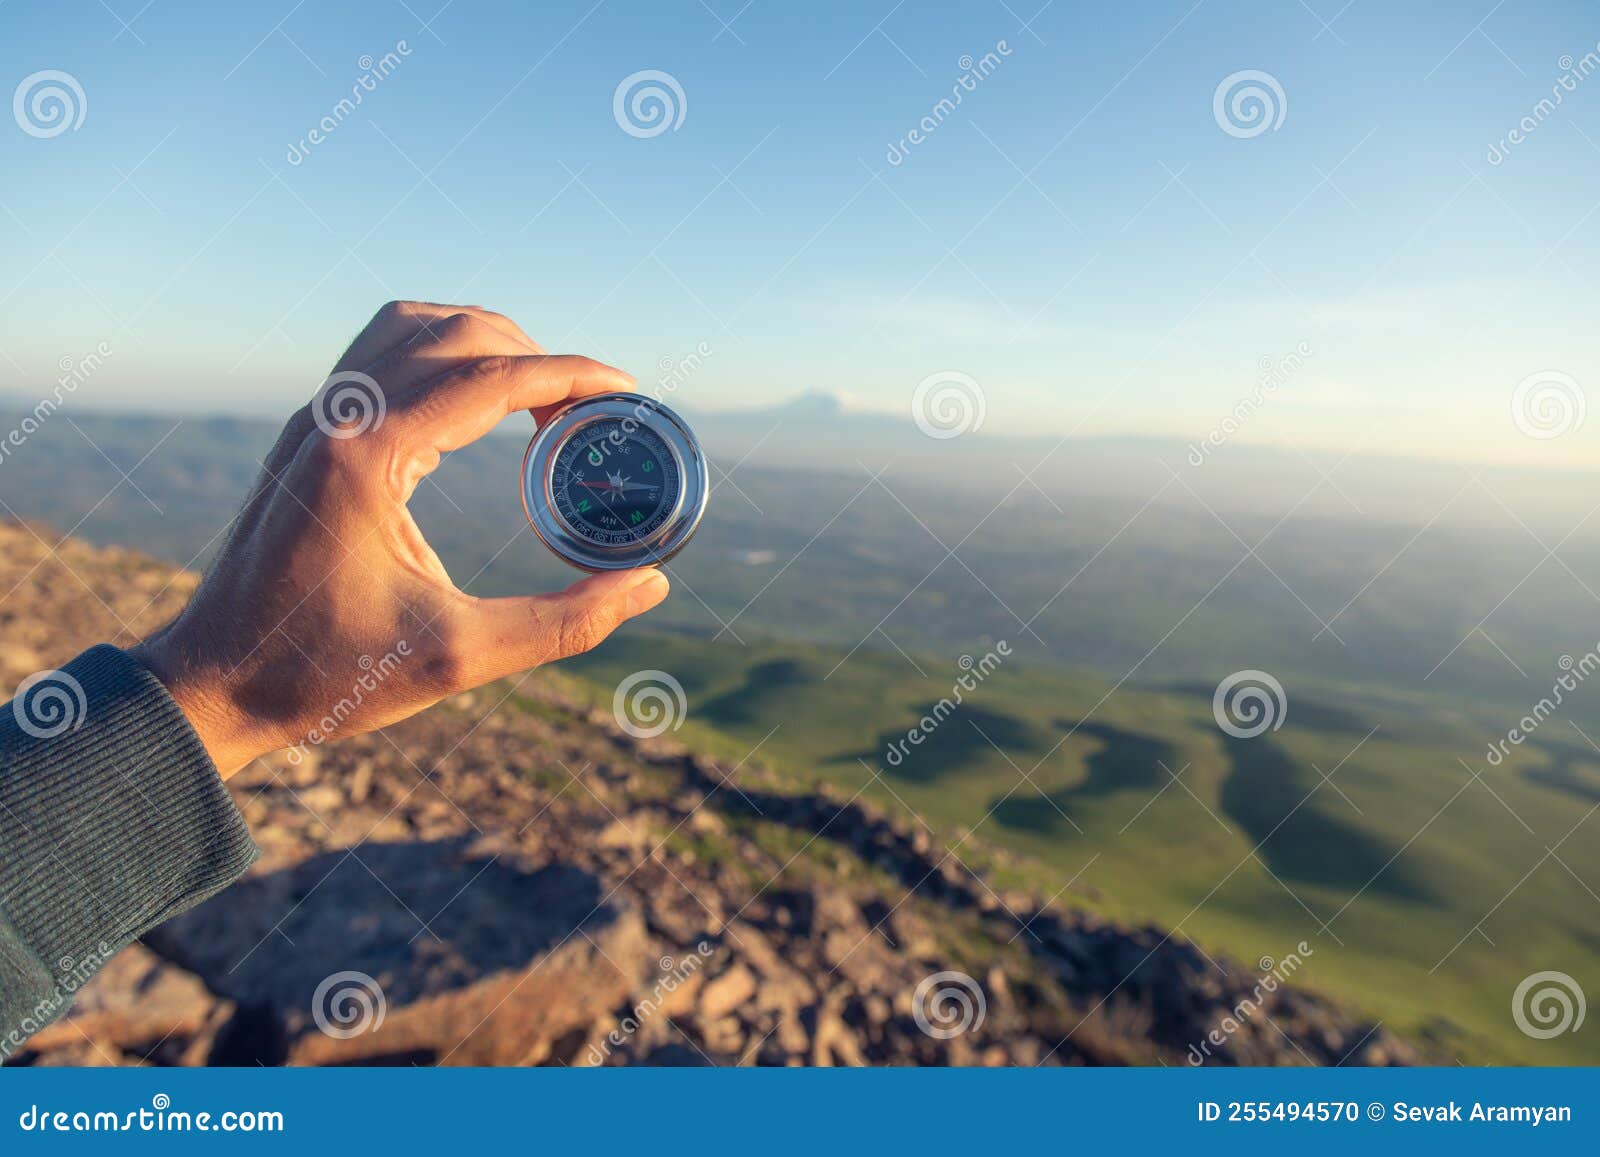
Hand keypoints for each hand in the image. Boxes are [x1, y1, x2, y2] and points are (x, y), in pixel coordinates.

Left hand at [132, 301, 669, 777]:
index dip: (572, 375)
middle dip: (537, 356)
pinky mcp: (307, 435)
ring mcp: (315, 419)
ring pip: (412, 328)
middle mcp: (337, 417)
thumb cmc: (324, 674)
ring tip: (538, 395)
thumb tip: (649, 586)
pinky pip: (381, 355)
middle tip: (590, 409)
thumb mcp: (459, 656)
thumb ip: (564, 622)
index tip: (627, 389)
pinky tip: (473, 409)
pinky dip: (441, 357)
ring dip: (485, 344)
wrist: (212, 685)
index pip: (491, 377)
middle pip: (457, 333)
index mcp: (369, 455)